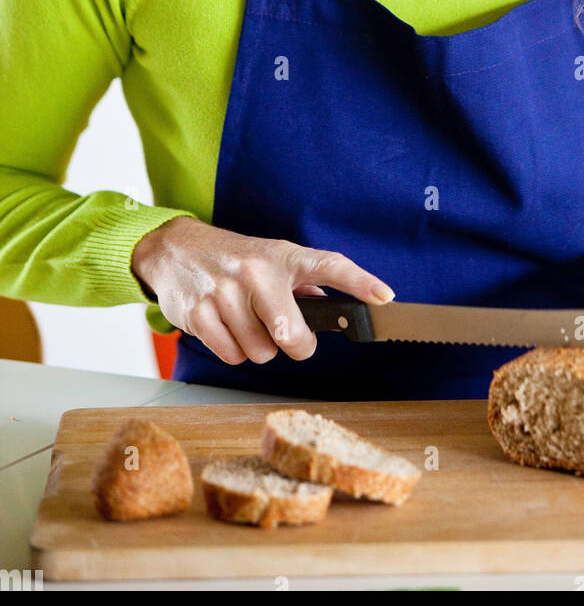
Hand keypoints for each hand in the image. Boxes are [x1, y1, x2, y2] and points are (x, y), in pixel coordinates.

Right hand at [131, 215, 395, 365]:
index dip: (359, 282)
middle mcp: (257, 272)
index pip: (329, 265)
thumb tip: (334, 311)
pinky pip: (232, 356)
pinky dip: (233, 351)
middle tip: (289, 336)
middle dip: (296, 345)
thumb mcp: (273, 259)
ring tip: (245, 321)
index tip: (384, 297)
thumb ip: (304, 284)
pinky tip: (226, 327)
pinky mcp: (199, 314)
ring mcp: (225, 293)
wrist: (177, 249)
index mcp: (283, 256)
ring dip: (258, 347)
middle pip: (290, 334)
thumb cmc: (235, 259)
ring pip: (261, 352)